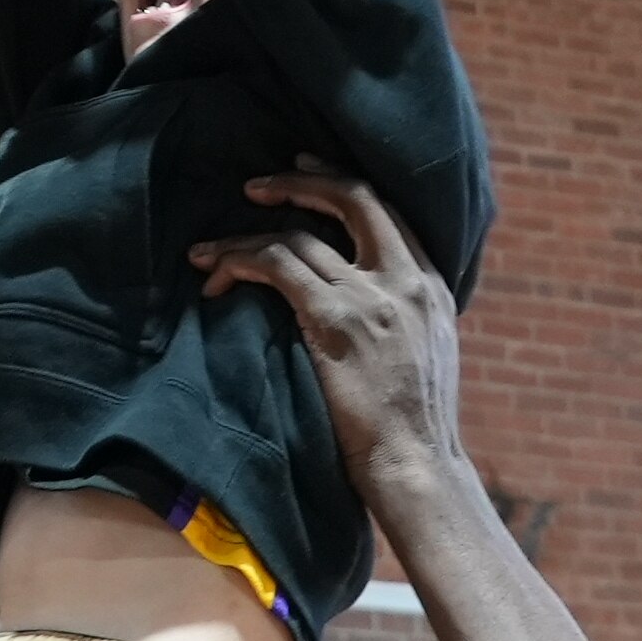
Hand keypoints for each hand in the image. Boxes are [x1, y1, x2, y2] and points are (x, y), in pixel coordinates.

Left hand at [190, 170, 464, 496]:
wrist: (416, 467)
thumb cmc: (414, 426)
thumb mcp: (429, 353)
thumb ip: (405, 316)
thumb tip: (369, 299)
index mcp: (433, 285)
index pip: (388, 209)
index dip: (341, 184)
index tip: (307, 173)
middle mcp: (408, 280)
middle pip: (354, 197)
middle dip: (299, 182)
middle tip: (255, 185)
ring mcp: (372, 298)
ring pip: (299, 236)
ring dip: (246, 237)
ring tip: (208, 251)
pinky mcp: (335, 321)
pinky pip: (277, 267)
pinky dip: (240, 263)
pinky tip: (217, 276)